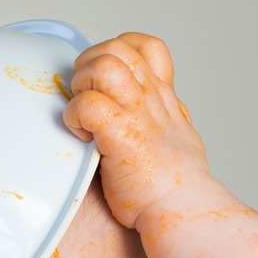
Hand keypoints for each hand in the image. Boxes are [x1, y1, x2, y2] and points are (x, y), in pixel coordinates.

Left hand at [62, 32, 212, 229]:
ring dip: (83, 85)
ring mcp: (136, 114)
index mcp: (163, 98)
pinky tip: (82, 137)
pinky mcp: (119, 135)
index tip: (105, 80)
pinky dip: (75, 116)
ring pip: (104, 65)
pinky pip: (87, 104)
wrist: (182, 211)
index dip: (118, 50)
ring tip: (83, 115)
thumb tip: (151, 124)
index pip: (145, 46)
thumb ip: (161, 123)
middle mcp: (151, 99)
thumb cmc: (175, 189)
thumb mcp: (178, 140)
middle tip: (84, 98)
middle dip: (90, 65)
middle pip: (118, 47)